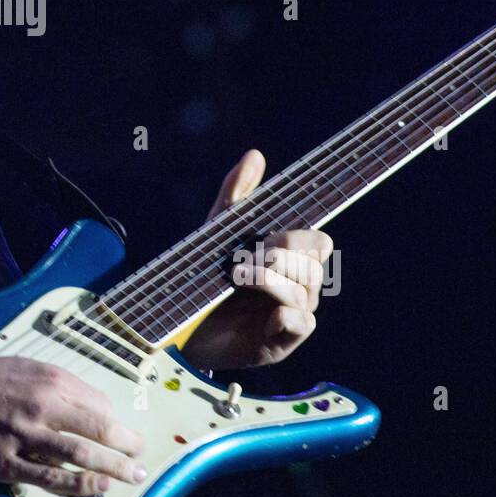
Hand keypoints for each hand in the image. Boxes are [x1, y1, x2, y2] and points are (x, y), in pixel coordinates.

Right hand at [0, 350, 146, 496]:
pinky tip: (97, 487)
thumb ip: (54, 387)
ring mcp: (24, 434)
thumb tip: (87, 409)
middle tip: (141, 458)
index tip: (125, 435)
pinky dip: (79, 484)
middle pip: (99, 428)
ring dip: (114, 467)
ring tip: (132, 476)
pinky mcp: (5, 461)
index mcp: (48, 379)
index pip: (98, 404)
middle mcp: (42, 404)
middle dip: (127, 446)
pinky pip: (50, 478)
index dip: (117, 423)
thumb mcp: (22, 368)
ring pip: (81, 454)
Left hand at [180, 149, 333, 370]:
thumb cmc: (206, 274)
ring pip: (304, 289)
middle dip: (284, 250)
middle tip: (252, 252)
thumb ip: (237, 195)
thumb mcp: (217, 231)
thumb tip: (255, 154)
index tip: (291, 230)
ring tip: (239, 273)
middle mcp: (299, 286)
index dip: (305, 234)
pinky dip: (287, 315)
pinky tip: (269, 312)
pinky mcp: (282, 342)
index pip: (315, 241)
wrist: (180, 321)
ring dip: (272, 278)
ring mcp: (293, 313)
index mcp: (290, 259)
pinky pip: (301, 324)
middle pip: (313, 262)